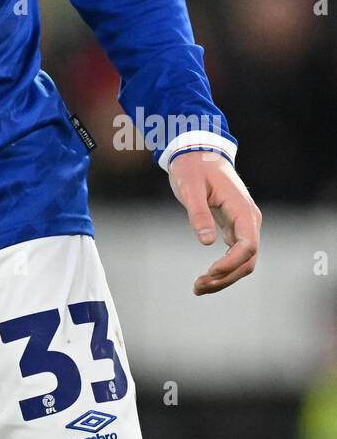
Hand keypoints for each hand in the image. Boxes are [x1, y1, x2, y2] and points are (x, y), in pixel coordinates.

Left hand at [167, 150, 261, 294]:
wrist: (197, 151)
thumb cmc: (192, 167)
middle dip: (226, 277)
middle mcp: (248, 219)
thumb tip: (206, 243)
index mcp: (242, 208)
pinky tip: (207, 277)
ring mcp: (243, 224)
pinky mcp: (234, 227)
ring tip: (198, 287)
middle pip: (248, 259)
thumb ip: (198, 214)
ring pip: (243, 260)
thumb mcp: (190, 187)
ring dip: (224, 277)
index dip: (232, 263)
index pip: (248, 245)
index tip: (210, 272)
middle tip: (198, 287)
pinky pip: (235, 254)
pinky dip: (223, 268)